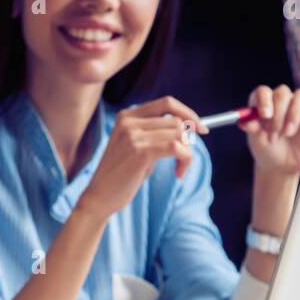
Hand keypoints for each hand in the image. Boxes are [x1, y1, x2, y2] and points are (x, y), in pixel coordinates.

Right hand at [82, 96, 207, 219]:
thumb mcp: (136, 146)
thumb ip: (156, 133)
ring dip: (187, 153)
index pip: (167, 103)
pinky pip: (177, 147)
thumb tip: (190, 127)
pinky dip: (185, 160)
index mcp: (127, 116)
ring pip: (179, 133)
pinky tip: (178, 174)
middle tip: (184, 159)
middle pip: (176, 120)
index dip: (188, 113)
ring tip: (179, 169)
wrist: (100, 197)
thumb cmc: (122, 175)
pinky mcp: (140, 150)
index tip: (200, 129)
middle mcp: (129, 121)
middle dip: (188, 140)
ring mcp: (133, 134)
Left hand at [242, 84, 299, 176]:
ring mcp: (298, 106)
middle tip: (275, 133)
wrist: (282, 165)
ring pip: (299, 95)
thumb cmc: (267, 150)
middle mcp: (280, 101)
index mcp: (262, 104)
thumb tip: (245, 122)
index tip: (265, 115)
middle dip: (278, 114)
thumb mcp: (257, 142)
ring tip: (288, 133)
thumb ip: (252, 130)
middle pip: (281, 93)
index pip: (262, 92)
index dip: (264, 100)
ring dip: (293, 114)